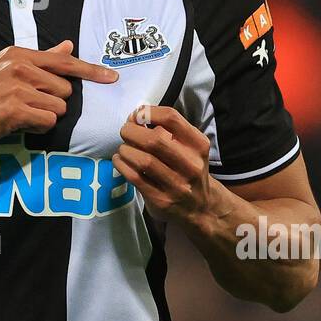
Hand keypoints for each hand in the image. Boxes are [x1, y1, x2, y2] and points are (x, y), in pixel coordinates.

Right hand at [0, 40, 117, 151]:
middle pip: (65, 90)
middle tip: (26, 107)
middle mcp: (20, 66)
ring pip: (59, 108)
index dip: (92, 71)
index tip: (112, 77)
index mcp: (18, 54)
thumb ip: (40, 59)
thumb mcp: (4, 69)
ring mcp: (17, 87)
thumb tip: (68, 46)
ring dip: (44, 117)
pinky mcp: (14, 109)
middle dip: (53, 103)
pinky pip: (47, 122)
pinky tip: (17, 125)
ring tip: (18, 116)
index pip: (65, 61)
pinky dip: (36, 128)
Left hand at [113, 104, 231, 225]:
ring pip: (143, 160)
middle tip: (125, 131)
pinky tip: (120, 161)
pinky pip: (135, 177)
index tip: (137, 115)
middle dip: (132, 131)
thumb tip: (135, 116)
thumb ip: (168, 131)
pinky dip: (122, 165)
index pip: (172, 118)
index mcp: (198, 145)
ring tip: (123, 149)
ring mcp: (177, 185)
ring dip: (125, 150)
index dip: (148, 112)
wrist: (200, 207)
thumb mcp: (189, 148)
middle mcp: (191, 165)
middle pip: (154, 140)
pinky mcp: (161, 200)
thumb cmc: (188, 169)